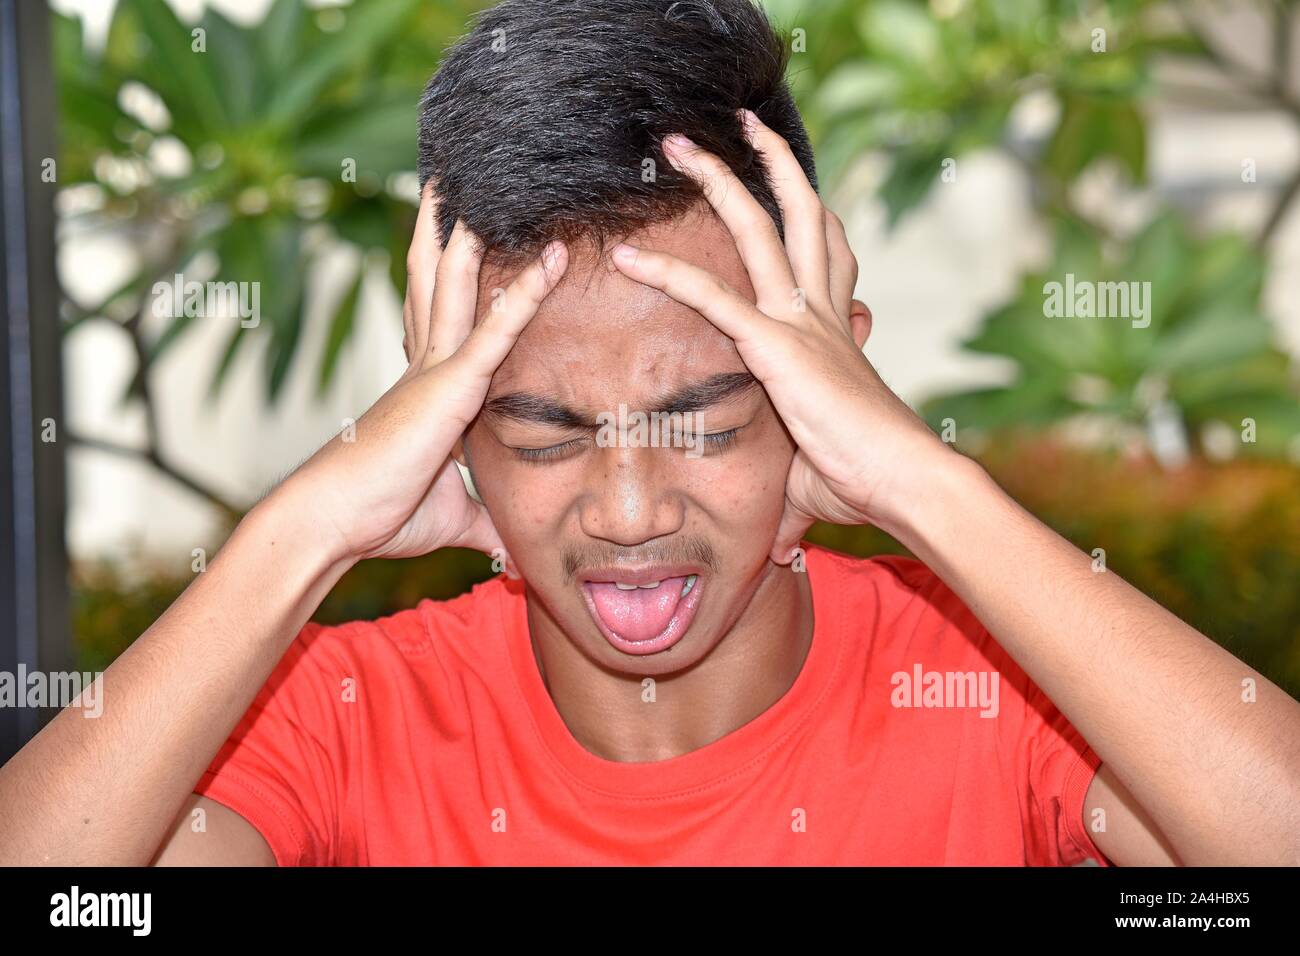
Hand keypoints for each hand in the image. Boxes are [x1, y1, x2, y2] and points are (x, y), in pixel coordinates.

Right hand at [274, 182, 567, 561]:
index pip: (445, 318)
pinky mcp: (447, 390)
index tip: (462, 239)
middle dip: (447, 230)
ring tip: (484, 185)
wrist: (329, 523)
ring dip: (475, 236)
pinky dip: (524, 297)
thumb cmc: (377, 519)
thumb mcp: (452, 520)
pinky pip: (495, 334)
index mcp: (425, 389)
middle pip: (438, 282)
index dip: (454, 277)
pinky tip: (550, 261)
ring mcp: (435, 373)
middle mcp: (427, 368)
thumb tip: (506, 552)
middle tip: (453, 182)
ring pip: (458, 287)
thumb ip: (484, 524)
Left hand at [610, 110, 954, 563]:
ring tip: (680, 144)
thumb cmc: (867, 484)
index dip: (807, 210)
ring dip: (719, 179)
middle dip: (768, 161)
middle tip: (738, 123)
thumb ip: (791, 490)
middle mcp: (822, 312)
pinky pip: (713, 297)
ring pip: (761, 228)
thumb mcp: (817, 476)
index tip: (787, 183)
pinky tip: (628, 256)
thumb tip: (779, 550)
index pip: (825, 250)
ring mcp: (802, 323)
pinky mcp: (778, 348)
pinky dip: (668, 273)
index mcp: (837, 328)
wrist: (906, 485)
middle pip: (799, 213)